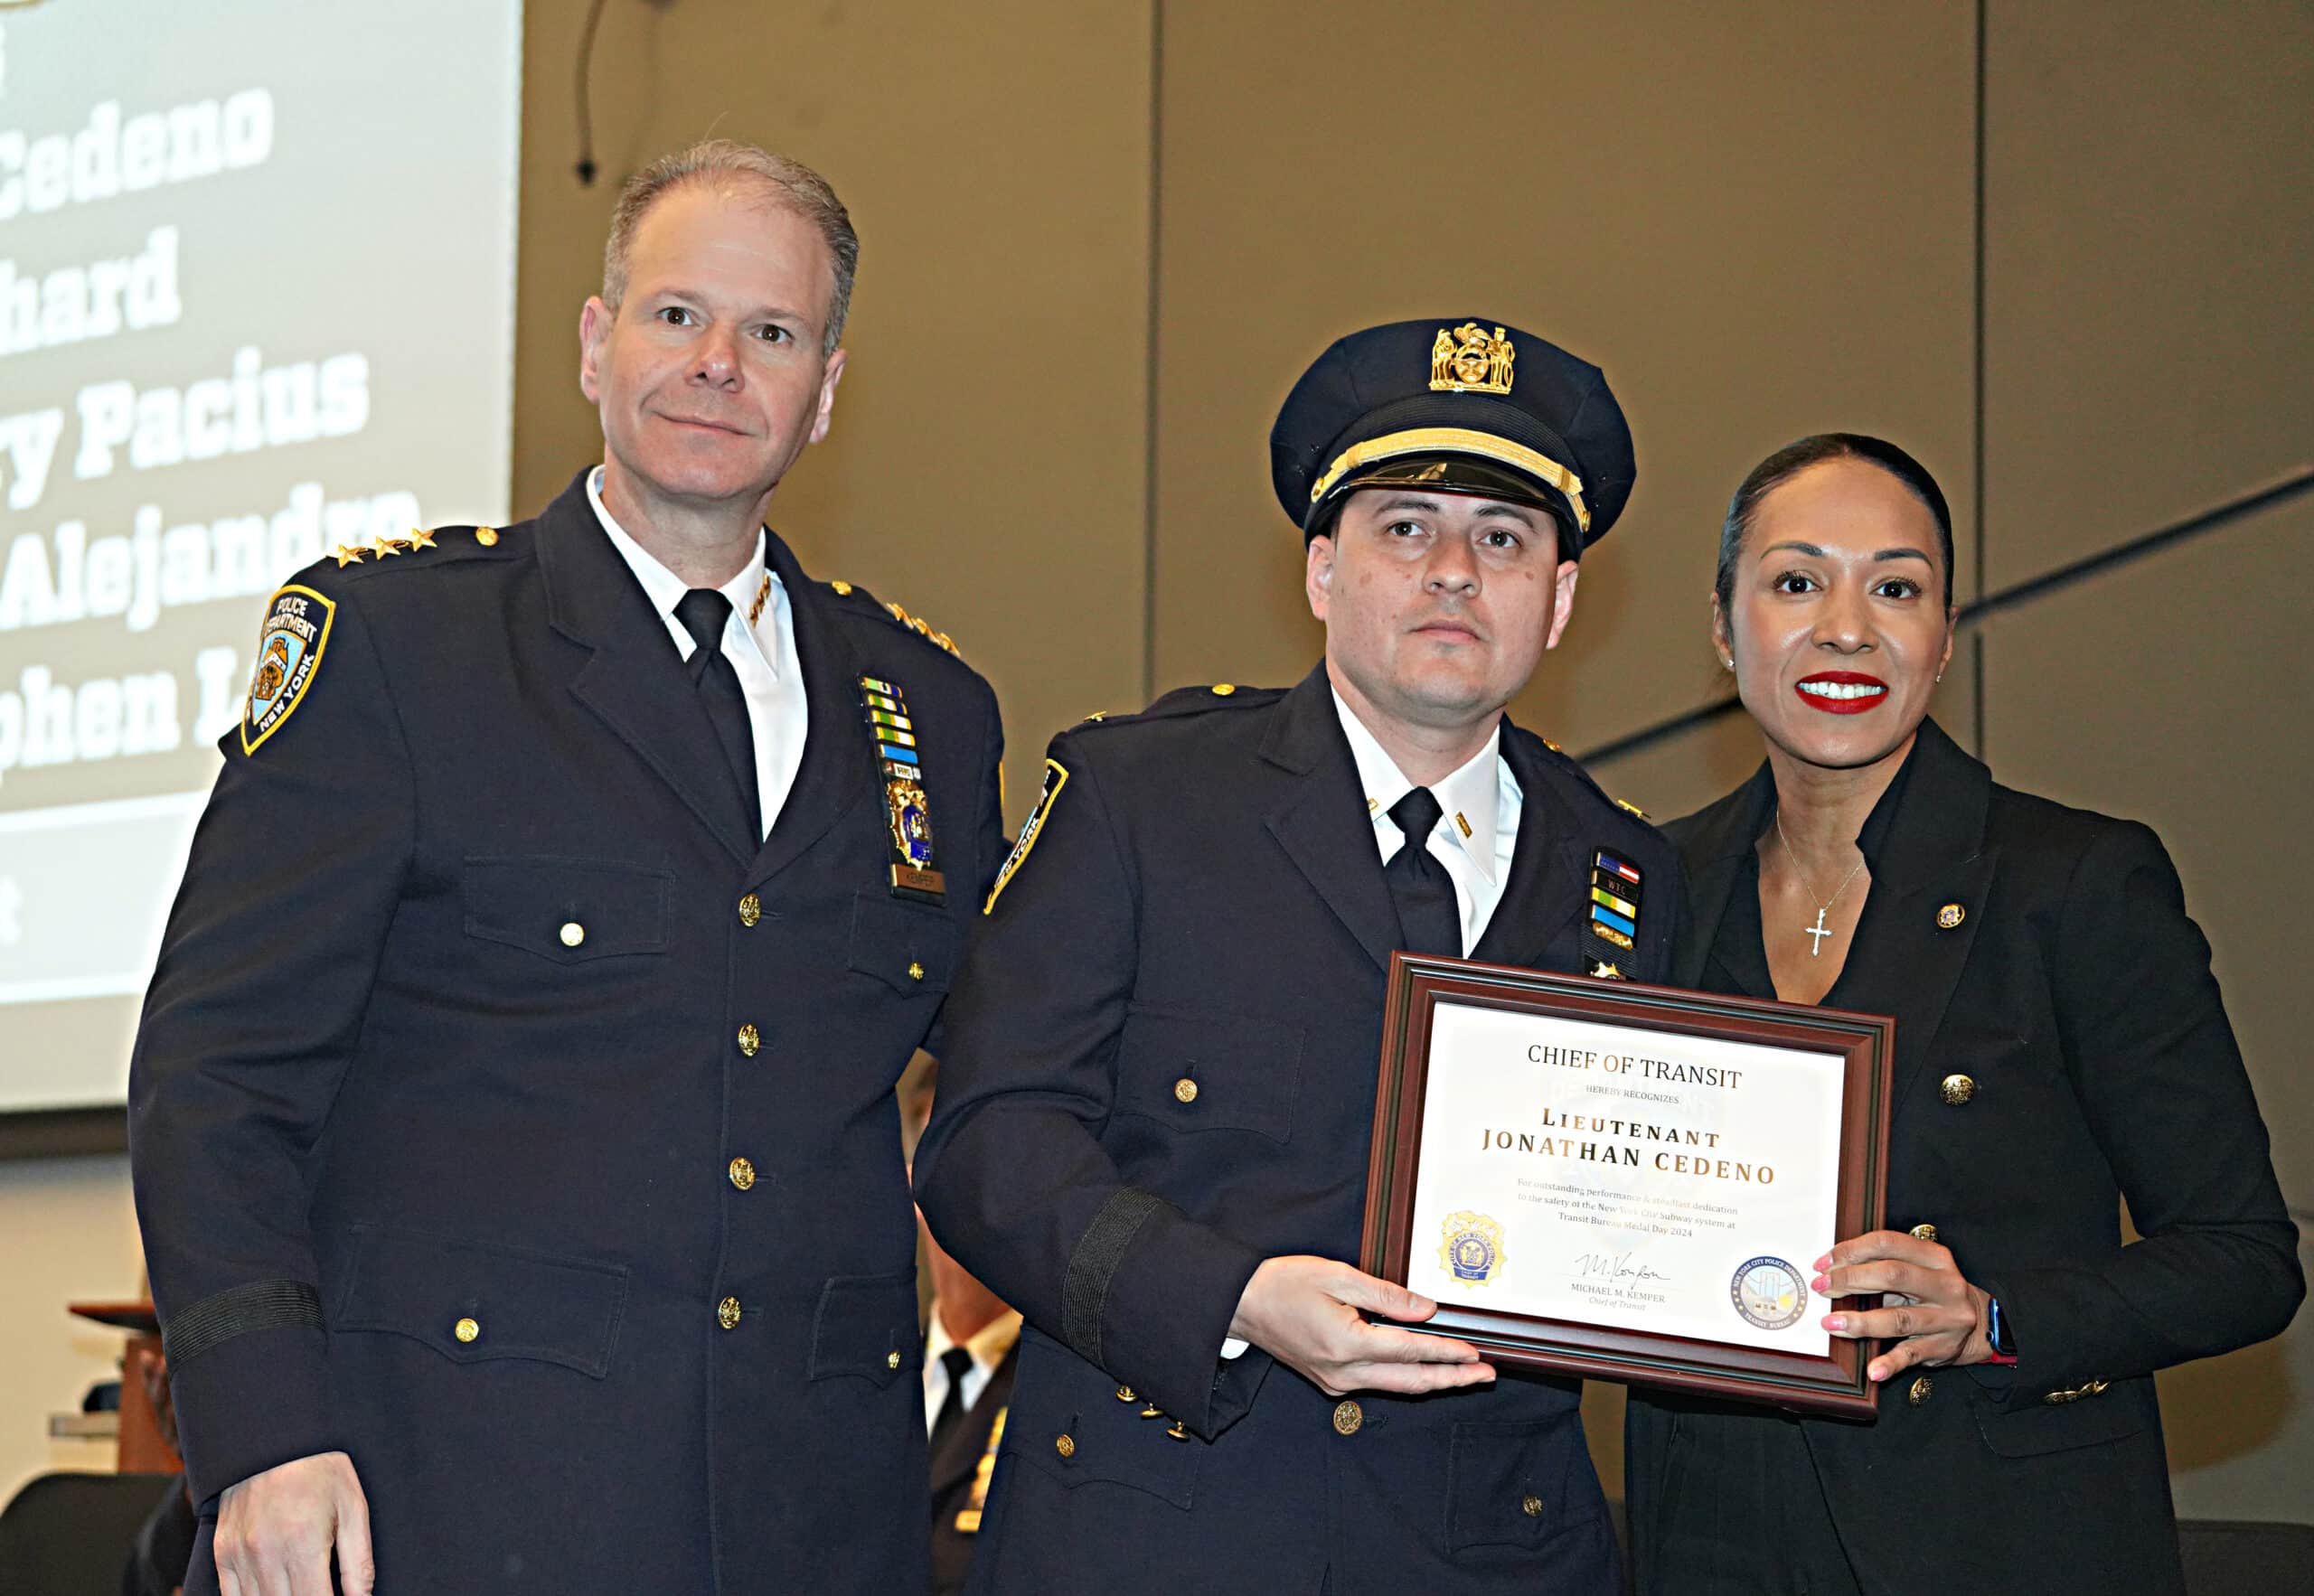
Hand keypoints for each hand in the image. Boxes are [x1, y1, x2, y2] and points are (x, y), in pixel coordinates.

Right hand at [214, 1450, 373, 1595]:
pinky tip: (272, 1593)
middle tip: (318, 1591)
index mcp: (303, 1544)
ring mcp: (239, 1555)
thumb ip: (358, 1562)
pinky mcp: (222, 1552)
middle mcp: (266, 1554)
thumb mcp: (353, 1509)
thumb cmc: (322, 1471)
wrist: (274, 1437)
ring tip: (300, 1590)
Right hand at [1228, 1255, 1495, 1396]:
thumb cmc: (1283, 1284)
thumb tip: (1426, 1310)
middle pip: (1411, 1381)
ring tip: (1465, 1375)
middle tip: (1487, 1375)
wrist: (1242, 1305)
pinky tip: (1423, 1368)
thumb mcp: (1337, 1275)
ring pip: (1397, 1386)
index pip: (1411, 1350)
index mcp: (1347, 1343)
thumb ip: (1385, 1295)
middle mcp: (1344, 1372)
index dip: (1447, 1352)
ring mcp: (1336, 1382)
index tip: (1476, 1353)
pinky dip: (1405, 1377)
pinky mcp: (1331, 1382)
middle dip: (1453, 1379)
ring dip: (1433, 1380)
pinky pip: (1377, 1383)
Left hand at [1813, 1231, 1993, 1382]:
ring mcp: (1946, 1318)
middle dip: (1850, 1280)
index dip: (1851, 1251)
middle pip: (1892, 1276)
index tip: (1823, 1263)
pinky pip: (1912, 1355)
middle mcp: (1944, 1285)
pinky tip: (1873, 1369)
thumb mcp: (1918, 1268)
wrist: (1982, 1323)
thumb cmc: (1935, 1291)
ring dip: (1861, 1322)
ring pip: (1898, 1319)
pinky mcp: (1943, 1347)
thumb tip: (1831, 1270)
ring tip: (1831, 1324)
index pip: (1888, 1244)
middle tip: (1822, 1288)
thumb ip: (1883, 1264)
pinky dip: (1890, 1363)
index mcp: (1935, 1257)